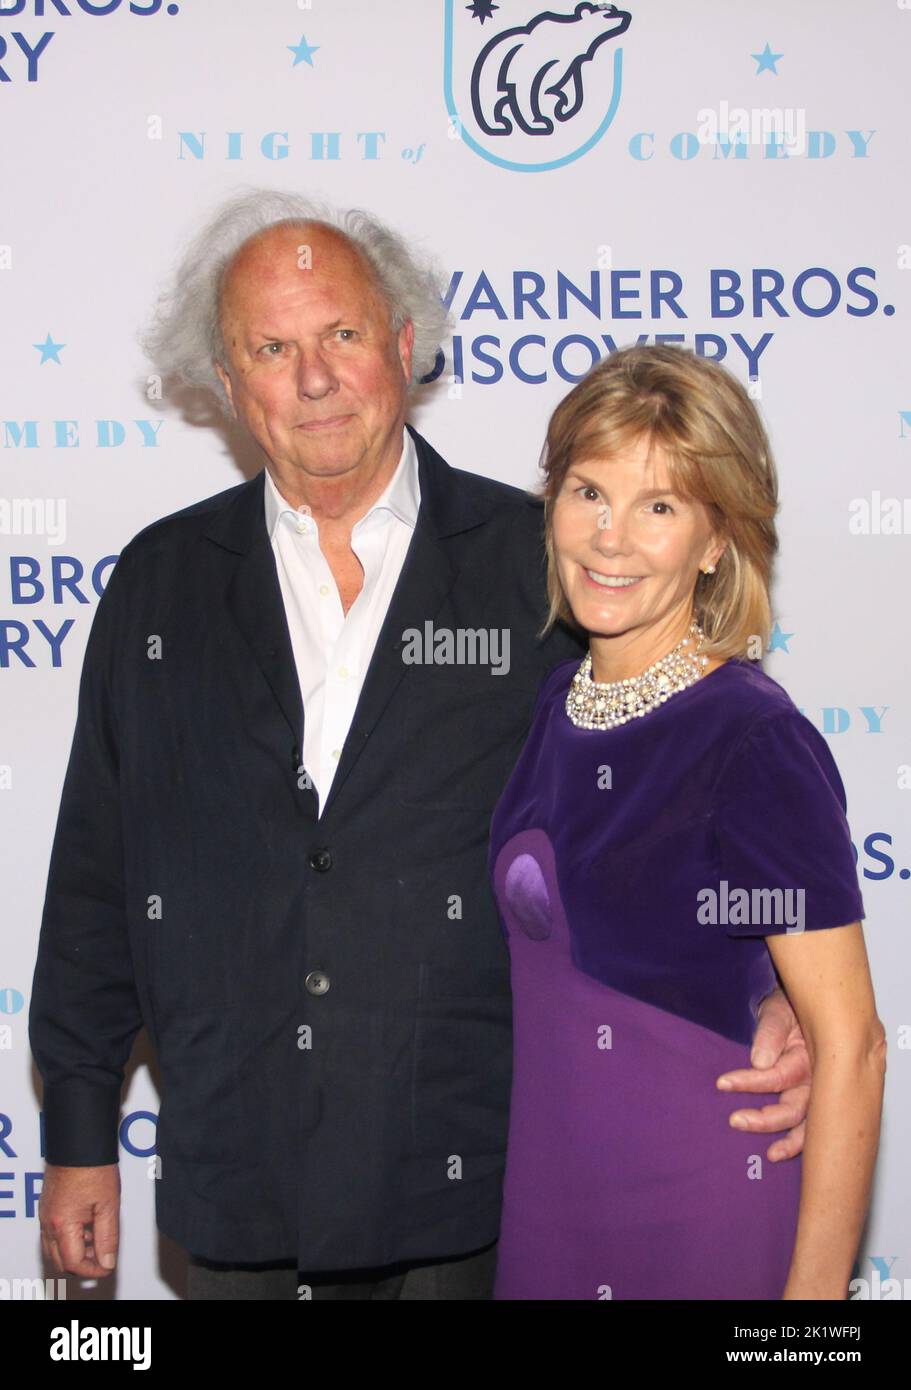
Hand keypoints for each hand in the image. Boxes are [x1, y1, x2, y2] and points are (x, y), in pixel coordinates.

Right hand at [39, 1163, 120, 1277]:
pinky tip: (87, 1225)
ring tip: (96, 1237)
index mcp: (63, 1224)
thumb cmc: (93, 1167)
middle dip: (82, 1263)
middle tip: (102, 1254)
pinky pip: (52, 1233)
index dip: (93, 1269)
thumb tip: (107, 1261)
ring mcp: (45, 1214)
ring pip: (54, 1249)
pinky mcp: (46, 1206)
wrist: (78, 1142)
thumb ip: (107, 1236)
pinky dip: (68, 1238)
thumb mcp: (108, 1204)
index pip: (73, 1263)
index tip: (108, 1265)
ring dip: (74, 1251)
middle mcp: (48, 1223)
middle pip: (60, 1261)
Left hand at [716, 985, 810, 1160]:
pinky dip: (797, 1144)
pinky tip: (778, 1154)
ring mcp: (817, 1093)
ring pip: (806, 1125)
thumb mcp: (777, 1011)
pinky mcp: (812, 1101)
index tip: (722, 1083)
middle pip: (796, 1108)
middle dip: (766, 1119)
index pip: (779, 1076)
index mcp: (810, 1056)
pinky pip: (809, 1128)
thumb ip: (770, 1033)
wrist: (802, 1007)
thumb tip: (760, 1061)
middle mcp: (818, 1079)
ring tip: (768, 1154)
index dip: (750, 1082)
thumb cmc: (788, 1008)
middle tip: (735, 1120)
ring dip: (788, 1141)